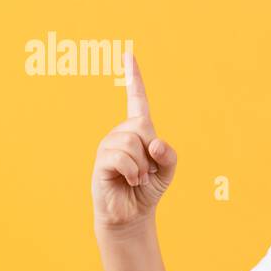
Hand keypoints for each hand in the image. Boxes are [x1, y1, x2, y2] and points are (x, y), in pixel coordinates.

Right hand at [91, 53, 178, 231]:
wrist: (132, 214)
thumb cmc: (148, 189)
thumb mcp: (168, 170)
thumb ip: (169, 154)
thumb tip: (154, 143)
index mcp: (137, 130)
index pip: (136, 100)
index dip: (133, 78)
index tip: (128, 55)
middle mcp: (120, 133)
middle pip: (142, 125)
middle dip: (151, 150)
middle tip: (148, 170)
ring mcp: (108, 145)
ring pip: (132, 142)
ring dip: (143, 166)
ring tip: (138, 178)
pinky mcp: (101, 161)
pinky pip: (123, 158)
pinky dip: (133, 173)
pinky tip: (130, 181)